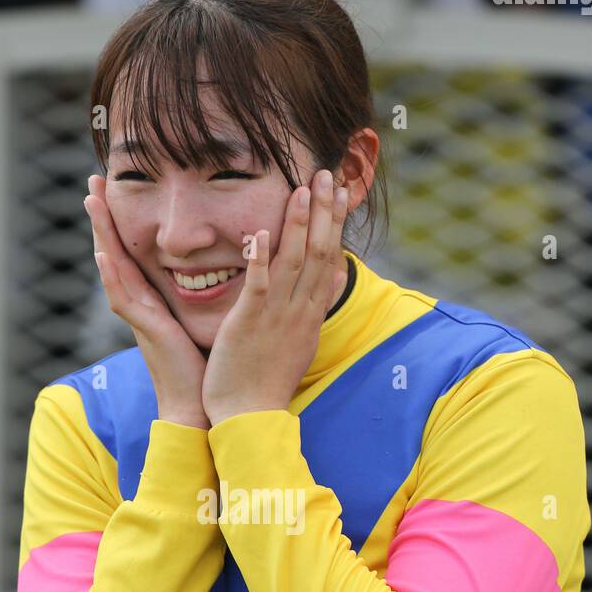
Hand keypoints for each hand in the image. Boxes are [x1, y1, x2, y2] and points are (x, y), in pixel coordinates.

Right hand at [83, 175, 209, 428]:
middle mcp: (142, 303)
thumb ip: (206, 291)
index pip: (133, 250)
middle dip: (103, 216)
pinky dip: (113, 279)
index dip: (123, 219)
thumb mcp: (203, 317)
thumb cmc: (206, 365)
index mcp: (154, 298)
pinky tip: (104, 257)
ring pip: (114, 268)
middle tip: (92, 180)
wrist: (201, 405)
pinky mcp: (148, 332)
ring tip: (91, 203)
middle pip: (116, 250)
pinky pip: (125, 301)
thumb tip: (229, 261)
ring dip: (101, 235)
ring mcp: (140, 317)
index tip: (115, 186)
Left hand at [201, 168, 348, 426]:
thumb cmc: (266, 383)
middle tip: (328, 174)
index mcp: (308, 313)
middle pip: (319, 251)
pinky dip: (259, 259)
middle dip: (324, 211)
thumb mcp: (297, 342)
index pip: (328, 258)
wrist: (251, 418)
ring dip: (299, 223)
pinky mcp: (250, 324)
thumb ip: (308, 309)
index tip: (340, 192)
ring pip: (293, 261)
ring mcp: (276, 315)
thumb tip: (327, 283)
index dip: (335, 223)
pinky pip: (258, 286)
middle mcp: (299, 310)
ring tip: (302, 186)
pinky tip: (259, 233)